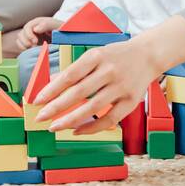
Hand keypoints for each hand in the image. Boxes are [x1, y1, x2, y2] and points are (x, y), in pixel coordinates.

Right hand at [16, 15, 61, 49]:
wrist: (66, 38)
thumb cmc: (63, 30)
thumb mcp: (57, 26)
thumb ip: (47, 24)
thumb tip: (35, 29)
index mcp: (38, 22)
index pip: (27, 27)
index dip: (29, 35)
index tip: (35, 41)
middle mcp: (33, 28)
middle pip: (21, 34)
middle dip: (26, 41)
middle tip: (34, 47)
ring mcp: (31, 35)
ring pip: (19, 39)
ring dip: (24, 45)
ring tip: (33, 49)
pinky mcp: (30, 42)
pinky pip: (21, 44)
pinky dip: (23, 48)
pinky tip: (31, 51)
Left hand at [32, 36, 162, 134]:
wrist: (147, 55)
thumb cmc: (115, 56)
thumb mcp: (95, 54)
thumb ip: (76, 70)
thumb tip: (52, 85)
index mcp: (97, 56)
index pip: (69, 75)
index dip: (51, 89)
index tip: (37, 100)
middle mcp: (109, 71)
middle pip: (78, 93)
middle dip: (56, 107)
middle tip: (40, 117)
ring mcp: (121, 87)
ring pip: (92, 108)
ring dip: (70, 120)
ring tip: (54, 127)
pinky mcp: (131, 101)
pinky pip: (109, 119)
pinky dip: (91, 127)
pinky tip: (76, 131)